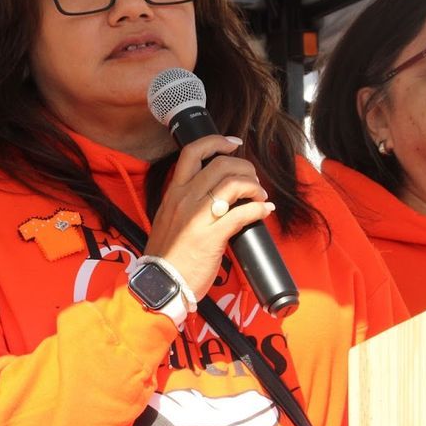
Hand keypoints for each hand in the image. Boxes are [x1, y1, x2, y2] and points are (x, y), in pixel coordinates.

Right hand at [143, 135, 273, 299]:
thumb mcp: (169, 219)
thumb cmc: (168, 255)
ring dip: (255, 188)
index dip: (217, 142)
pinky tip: (264, 211)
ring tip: (260, 197)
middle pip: (221, 165)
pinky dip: (260, 209)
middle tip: (253, 182)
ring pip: (233, 184)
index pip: (192, 153)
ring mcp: (198, 217)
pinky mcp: (212, 236)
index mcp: (174, 193)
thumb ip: (187, 203)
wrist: (161, 283)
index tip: (234, 144)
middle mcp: (185, 199)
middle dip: (245, 169)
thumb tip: (216, 194)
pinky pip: (243, 213)